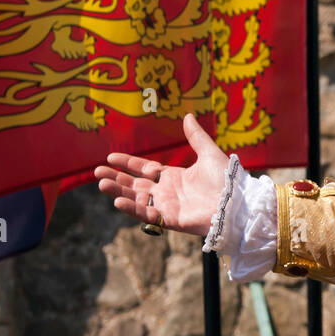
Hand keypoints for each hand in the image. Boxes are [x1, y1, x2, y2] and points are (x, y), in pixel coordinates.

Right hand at [94, 112, 230, 234]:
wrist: (237, 202)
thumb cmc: (227, 180)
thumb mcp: (209, 153)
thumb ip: (196, 137)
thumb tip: (187, 115)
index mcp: (174, 177)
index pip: (144, 169)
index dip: (127, 163)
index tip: (109, 158)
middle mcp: (167, 192)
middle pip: (135, 185)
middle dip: (116, 178)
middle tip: (97, 173)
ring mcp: (167, 206)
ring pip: (137, 199)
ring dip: (118, 192)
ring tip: (101, 184)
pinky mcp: (171, 220)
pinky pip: (147, 214)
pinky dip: (132, 209)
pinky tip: (118, 201)